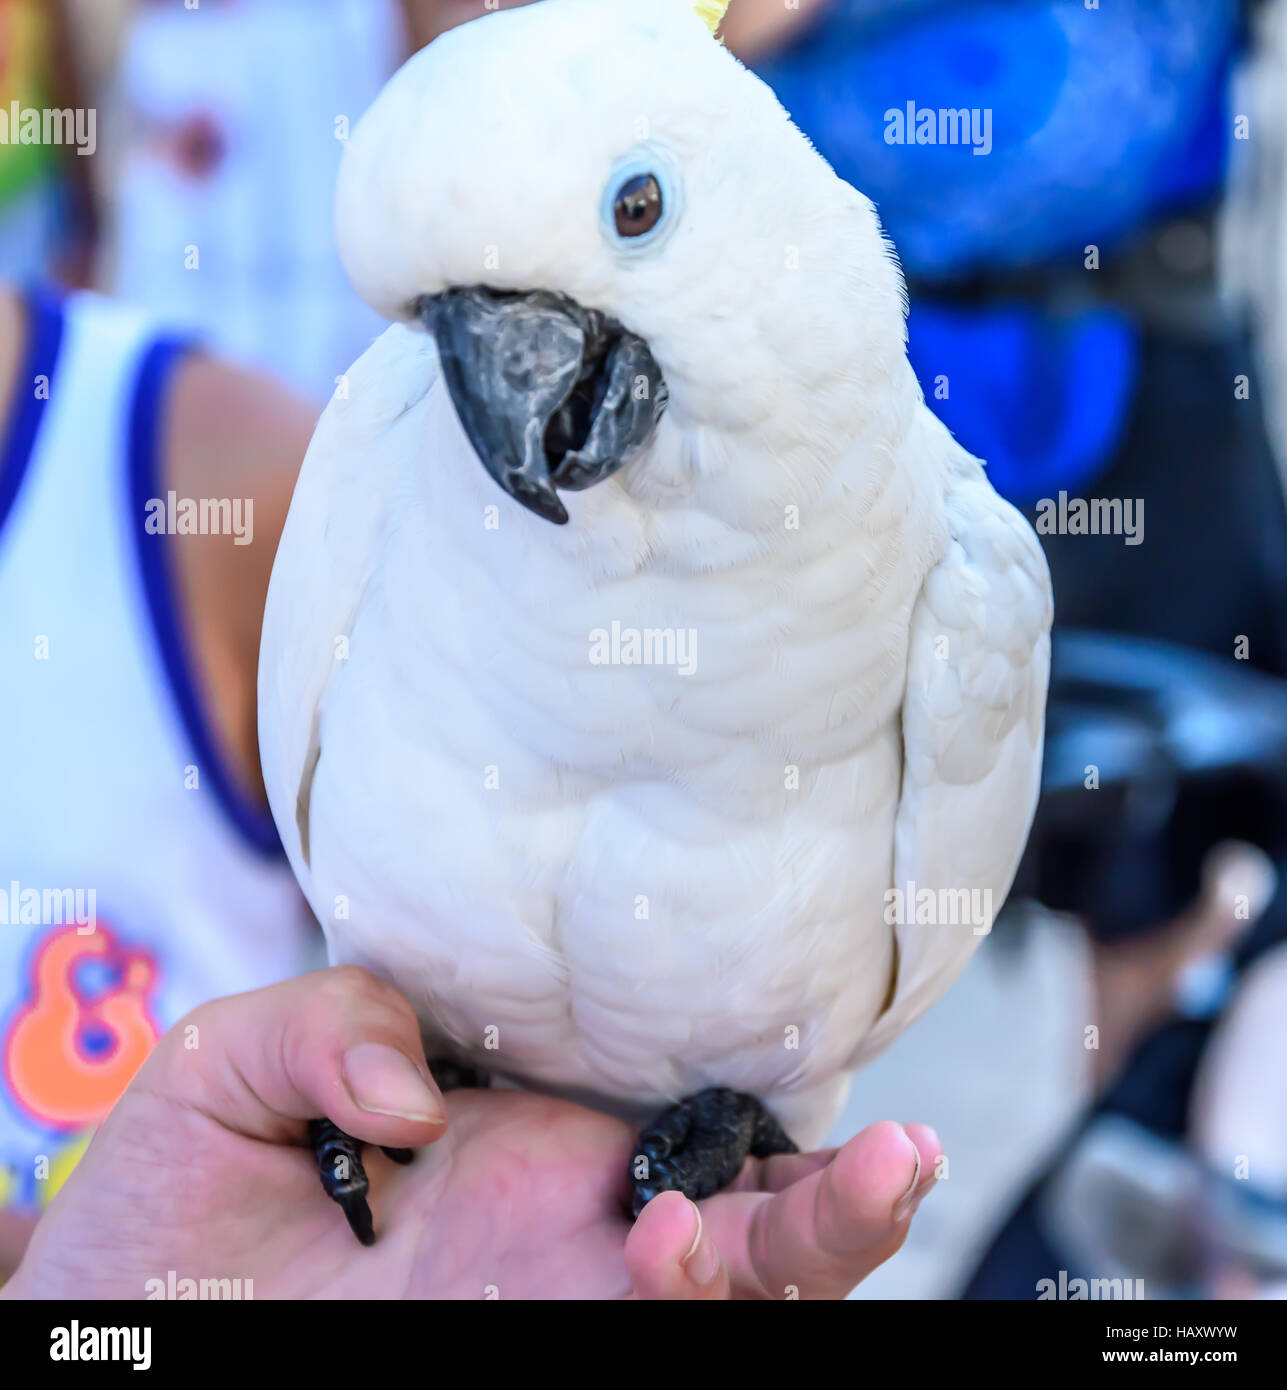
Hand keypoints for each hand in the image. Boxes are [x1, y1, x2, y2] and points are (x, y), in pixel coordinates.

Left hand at [2, 967, 941, 1299]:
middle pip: (738, 1222)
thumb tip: (418, 1090)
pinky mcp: (525, 1342)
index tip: (810, 1069)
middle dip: (833, 1204)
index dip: (749, 1101)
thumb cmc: (170, 1200)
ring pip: (722, 1292)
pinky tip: (686, 1259)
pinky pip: (643, 1337)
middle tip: (905, 1163)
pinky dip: (701, 1304)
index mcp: (518, 1137)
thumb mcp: (225, 1070)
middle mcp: (559, 1227)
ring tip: (862, 1199)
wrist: (106, 1318)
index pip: (670, 1113)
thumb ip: (328, 1025)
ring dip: (800, 1256)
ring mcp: (548, 1297)